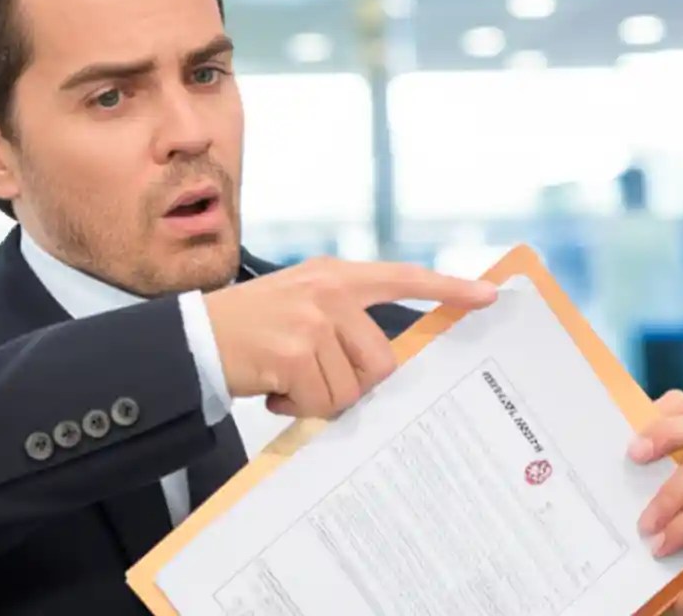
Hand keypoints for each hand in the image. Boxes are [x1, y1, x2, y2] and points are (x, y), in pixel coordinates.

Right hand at [205, 257, 497, 417]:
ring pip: (352, 388)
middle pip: (381, 361)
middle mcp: (329, 291)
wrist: (193, 338)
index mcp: (336, 275)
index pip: (403, 277)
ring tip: (286, 379)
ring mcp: (313, 320)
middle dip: (352, 383)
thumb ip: (344, 319)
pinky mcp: (295, 353)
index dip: (449, 288)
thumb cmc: (251, 328)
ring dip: (319, 397)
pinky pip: (322, 402)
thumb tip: (384, 366)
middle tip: (313, 377)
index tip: (488, 296)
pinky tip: (273, 389)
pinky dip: (298, 407)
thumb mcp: (302, 302)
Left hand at [631, 391, 682, 615]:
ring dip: (670, 496)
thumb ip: (635, 476)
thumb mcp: (643, 504)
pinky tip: (664, 545)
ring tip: (646, 526)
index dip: (657, 414)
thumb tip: (595, 450)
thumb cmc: (662, 543)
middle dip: (666, 434)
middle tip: (633, 457)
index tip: (627, 438)